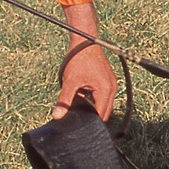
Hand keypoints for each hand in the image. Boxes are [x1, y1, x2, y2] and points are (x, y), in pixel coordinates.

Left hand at [53, 3, 117, 120]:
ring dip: (92, 107)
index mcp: (106, 90)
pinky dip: (93, 99)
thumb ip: (64, 101)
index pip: (101, 116)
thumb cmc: (79, 58)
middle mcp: (112, 88)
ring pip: (103, 104)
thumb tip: (57, 116)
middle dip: (92, 117)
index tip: (80, 128)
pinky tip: (82, 97)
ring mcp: (111, 83)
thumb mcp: (70, 81)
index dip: (91, 124)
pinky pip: (102, 96)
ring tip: (78, 108)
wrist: (84, 40)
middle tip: (78, 121)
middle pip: (104, 112)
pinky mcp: (107, 80)